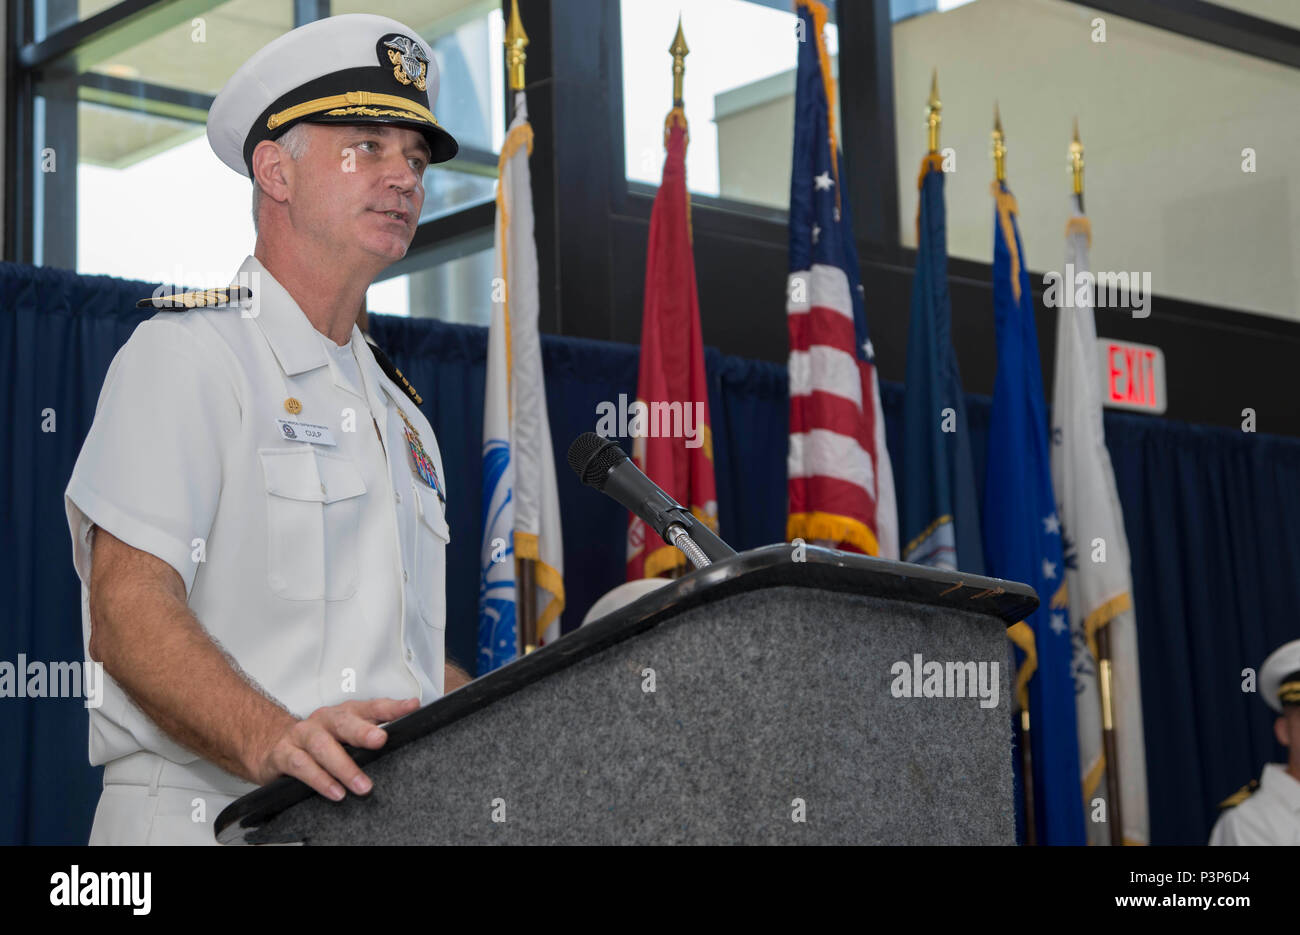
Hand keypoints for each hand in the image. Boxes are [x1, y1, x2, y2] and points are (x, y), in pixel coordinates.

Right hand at [248, 697, 419, 798]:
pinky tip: (335, 792)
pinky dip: (320, 780)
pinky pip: (302, 766)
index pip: (370, 707)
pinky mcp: (283, 754)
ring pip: (323, 746)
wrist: (268, 744)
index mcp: (343, 714)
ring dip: (344, 767)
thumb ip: (368, 736)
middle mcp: (323, 720)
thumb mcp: (343, 736)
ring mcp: (302, 735)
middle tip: (381, 741)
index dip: (391, 706)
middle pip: (343, 721)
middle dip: (363, 730)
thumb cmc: (316, 741)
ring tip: (363, 786)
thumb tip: (403, 740)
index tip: (411, 707)